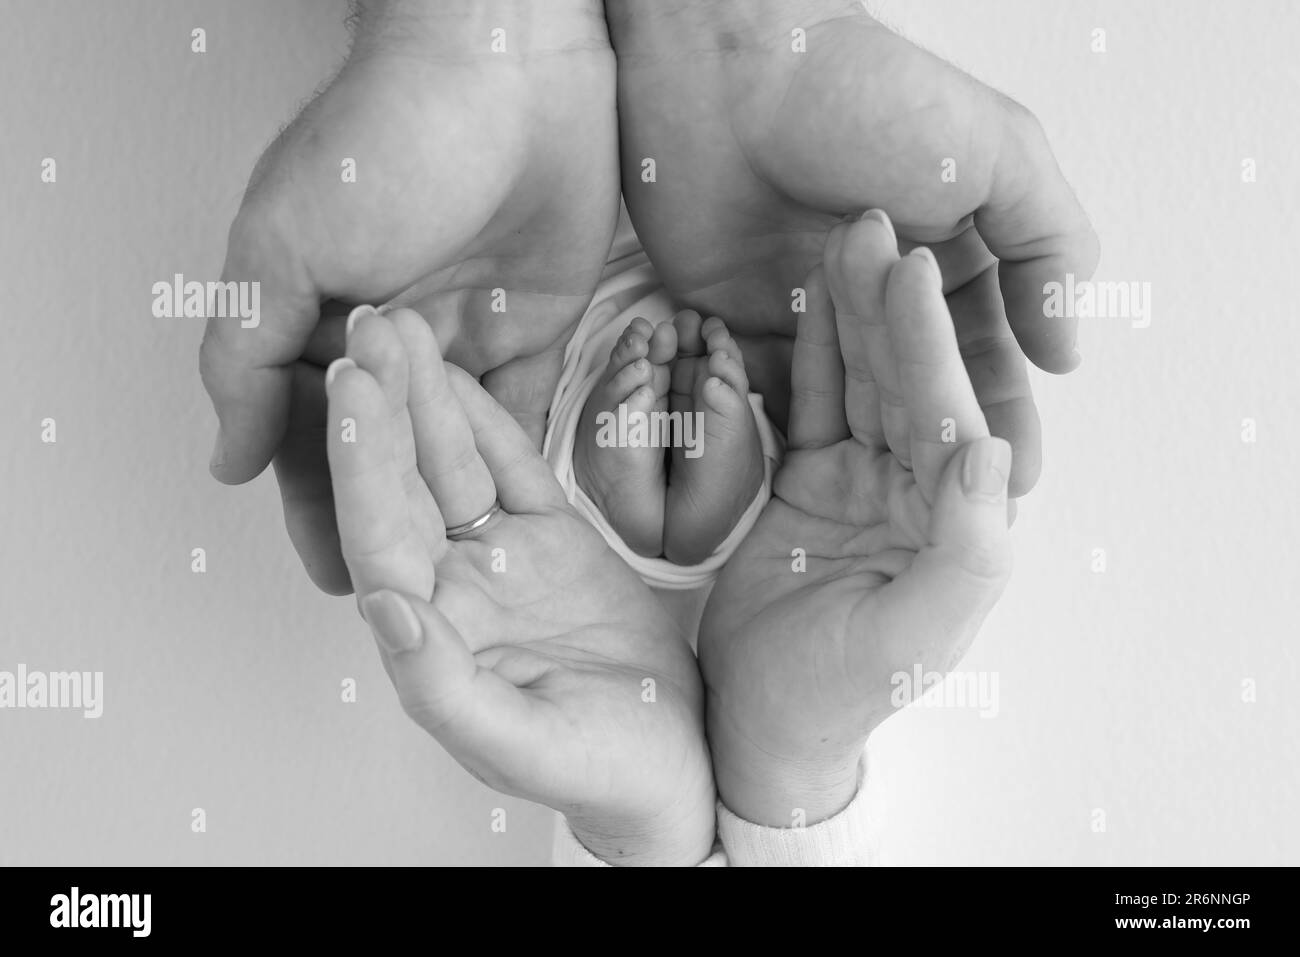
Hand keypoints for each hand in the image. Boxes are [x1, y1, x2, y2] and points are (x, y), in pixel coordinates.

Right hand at [201, 0, 619, 592]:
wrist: (506, 73)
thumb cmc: (383, 142)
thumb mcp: (283, 247)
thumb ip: (249, 354)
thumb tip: (229, 458)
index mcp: (320, 321)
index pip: (312, 432)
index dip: (317, 501)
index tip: (327, 570)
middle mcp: (391, 338)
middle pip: (385, 450)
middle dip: (384, 519)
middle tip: (396, 594)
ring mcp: (466, 335)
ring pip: (451, 442)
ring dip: (448, 503)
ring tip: (457, 575)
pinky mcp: (537, 326)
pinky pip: (522, 408)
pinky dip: (516, 457)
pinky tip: (515, 516)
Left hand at [325, 308, 715, 865]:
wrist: (676, 757)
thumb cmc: (599, 769)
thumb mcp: (522, 743)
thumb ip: (442, 685)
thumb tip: (379, 608)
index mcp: (429, 636)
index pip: (377, 537)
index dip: (360, 462)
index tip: (348, 387)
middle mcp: (451, 588)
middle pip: (404, 485)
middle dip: (383, 405)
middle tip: (367, 326)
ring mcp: (501, 559)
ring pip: (452, 466)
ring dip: (427, 397)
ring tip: (403, 327)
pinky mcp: (551, 539)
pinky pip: (512, 469)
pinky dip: (488, 420)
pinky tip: (460, 372)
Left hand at [606, 0, 1098, 495]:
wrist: (729, 74)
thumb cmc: (868, 98)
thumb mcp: (994, 155)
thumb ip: (1046, 246)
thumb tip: (1067, 351)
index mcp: (950, 248)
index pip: (987, 343)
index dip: (1005, 404)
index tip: (1027, 473)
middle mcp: (883, 290)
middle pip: (922, 385)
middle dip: (949, 447)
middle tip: (974, 518)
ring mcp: (812, 310)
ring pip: (853, 399)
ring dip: (876, 455)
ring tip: (904, 524)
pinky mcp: (742, 321)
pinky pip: (772, 392)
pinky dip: (792, 435)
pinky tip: (821, 493)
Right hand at [698, 213, 1012, 826]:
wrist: (760, 720)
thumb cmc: (839, 694)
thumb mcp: (907, 640)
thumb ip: (963, 552)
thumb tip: (990, 453)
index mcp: (956, 525)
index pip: (948, 419)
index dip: (933, 347)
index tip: (918, 272)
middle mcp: (918, 491)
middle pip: (907, 385)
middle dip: (894, 309)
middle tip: (877, 225)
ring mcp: (863, 479)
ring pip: (862, 383)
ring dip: (856, 314)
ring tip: (845, 238)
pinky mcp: (811, 477)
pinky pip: (813, 404)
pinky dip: (811, 352)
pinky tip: (810, 295)